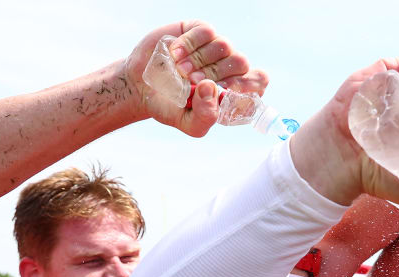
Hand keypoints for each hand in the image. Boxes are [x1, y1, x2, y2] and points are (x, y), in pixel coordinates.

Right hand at [122, 22, 268, 136]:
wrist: (139, 86)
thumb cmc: (170, 106)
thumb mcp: (189, 123)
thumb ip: (206, 116)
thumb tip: (211, 87)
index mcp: (234, 91)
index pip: (258, 82)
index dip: (249, 85)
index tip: (227, 90)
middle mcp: (228, 68)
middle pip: (242, 63)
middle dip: (216, 74)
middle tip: (193, 82)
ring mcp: (215, 49)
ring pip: (225, 46)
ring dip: (200, 60)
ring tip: (180, 70)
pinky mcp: (199, 31)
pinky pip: (206, 32)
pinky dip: (190, 44)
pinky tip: (174, 53)